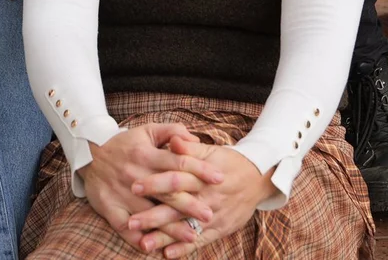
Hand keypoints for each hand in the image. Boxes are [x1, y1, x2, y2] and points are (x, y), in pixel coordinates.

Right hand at [81, 125, 222, 252]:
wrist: (88, 154)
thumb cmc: (124, 144)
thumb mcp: (146, 130)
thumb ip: (172, 131)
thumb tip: (195, 140)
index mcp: (146, 154)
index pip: (178, 162)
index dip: (200, 170)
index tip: (219, 179)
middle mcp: (135, 175)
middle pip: (167, 192)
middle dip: (190, 205)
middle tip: (210, 215)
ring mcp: (121, 193)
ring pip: (149, 213)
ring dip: (171, 227)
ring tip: (191, 237)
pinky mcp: (109, 208)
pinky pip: (124, 227)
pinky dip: (139, 238)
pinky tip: (154, 247)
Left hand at [130, 143, 272, 257]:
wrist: (257, 178)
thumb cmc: (227, 162)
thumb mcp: (210, 150)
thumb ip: (189, 147)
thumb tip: (173, 139)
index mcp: (200, 176)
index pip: (175, 179)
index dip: (154, 183)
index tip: (133, 187)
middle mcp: (206, 197)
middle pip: (176, 207)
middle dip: (152, 216)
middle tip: (130, 222)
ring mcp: (213, 215)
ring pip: (185, 228)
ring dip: (164, 237)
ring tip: (143, 244)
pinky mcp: (220, 229)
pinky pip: (200, 240)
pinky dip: (184, 249)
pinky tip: (167, 254)